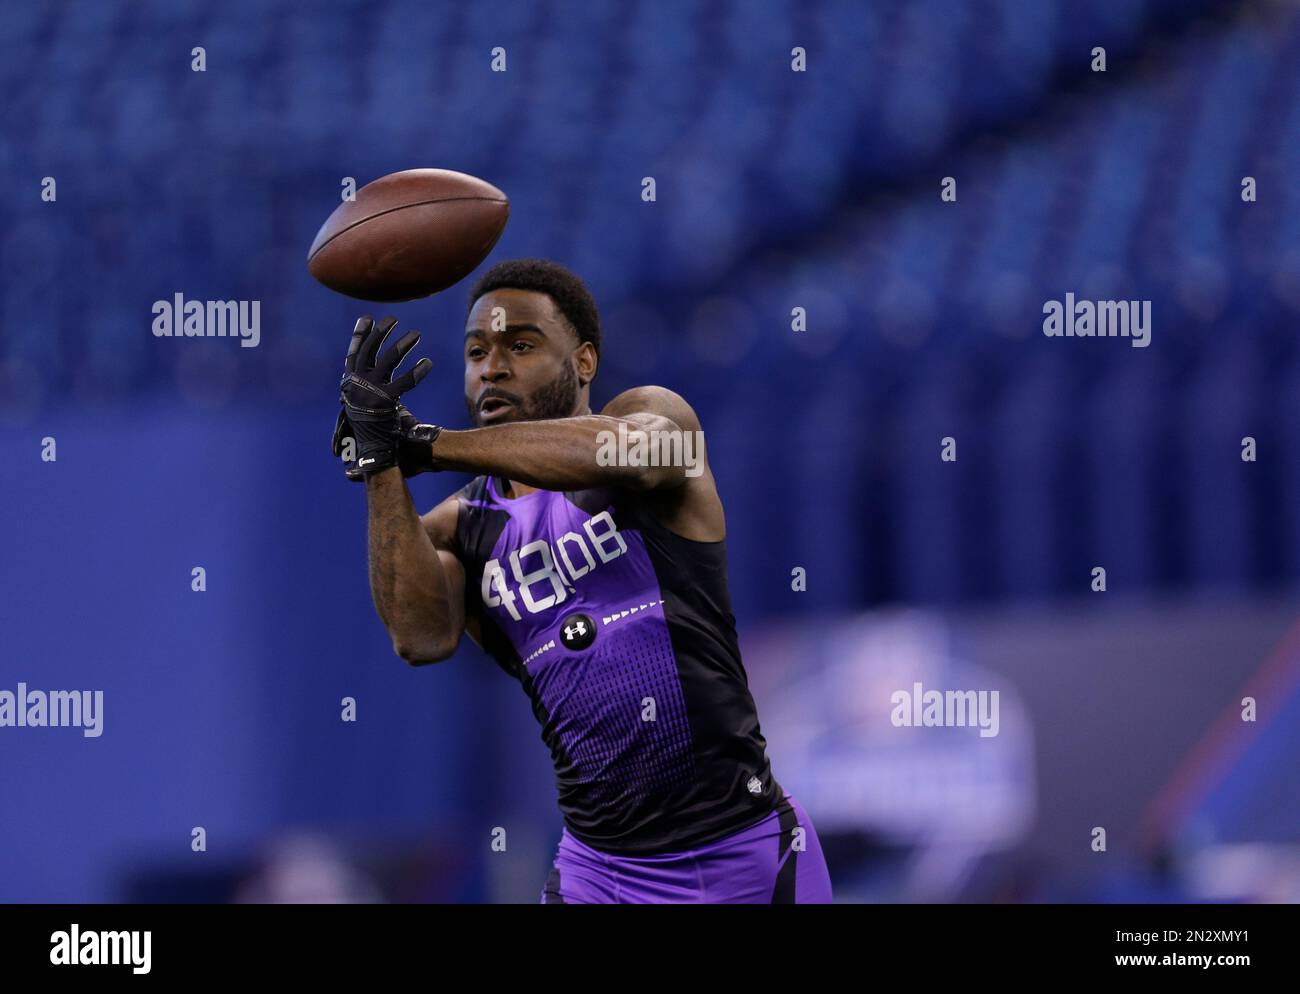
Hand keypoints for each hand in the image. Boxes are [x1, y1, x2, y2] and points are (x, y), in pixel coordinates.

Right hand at [336, 315, 432, 476]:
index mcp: (350, 384)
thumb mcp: (363, 405)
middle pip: (369, 351)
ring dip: (402, 345)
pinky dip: (417, 372)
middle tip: (392, 318)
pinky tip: (428, 362)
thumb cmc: (371, 430)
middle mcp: (357, 385)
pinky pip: (405, 382)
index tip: (367, 319)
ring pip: (387, 361)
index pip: (354, 354)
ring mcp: (370, 392)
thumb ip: (368, 388)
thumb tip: (374, 371)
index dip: (360, 335)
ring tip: (416, 334)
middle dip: (381, 333)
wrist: (371, 452)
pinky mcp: (385, 402)